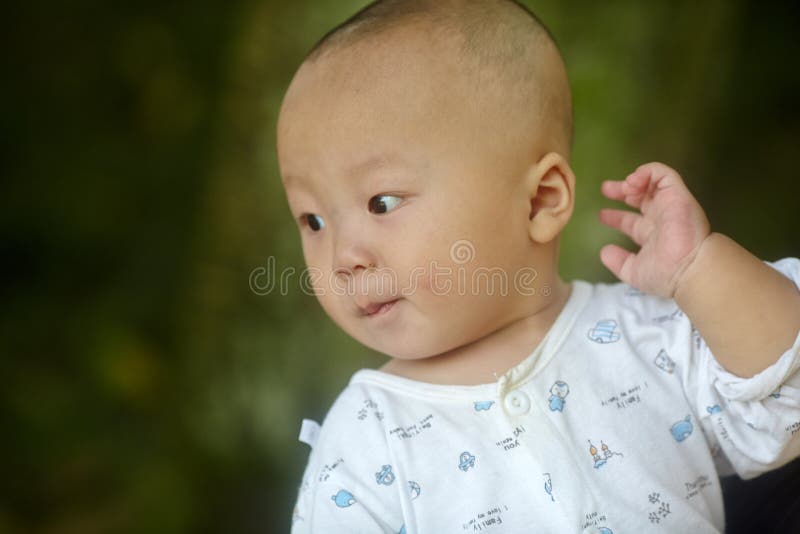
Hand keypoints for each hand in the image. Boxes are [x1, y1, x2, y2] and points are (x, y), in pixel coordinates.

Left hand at [598, 162, 710, 297]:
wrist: (688, 268)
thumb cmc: (665, 273)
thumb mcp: (634, 272)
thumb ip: (618, 262)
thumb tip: (604, 252)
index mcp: (651, 235)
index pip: (631, 221)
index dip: (616, 216)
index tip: (602, 215)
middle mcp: (660, 217)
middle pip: (639, 197)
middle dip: (621, 191)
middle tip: (606, 189)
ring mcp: (669, 204)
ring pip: (651, 182)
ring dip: (634, 180)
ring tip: (624, 187)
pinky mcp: (677, 194)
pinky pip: (663, 173)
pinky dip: (646, 171)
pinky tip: (632, 181)